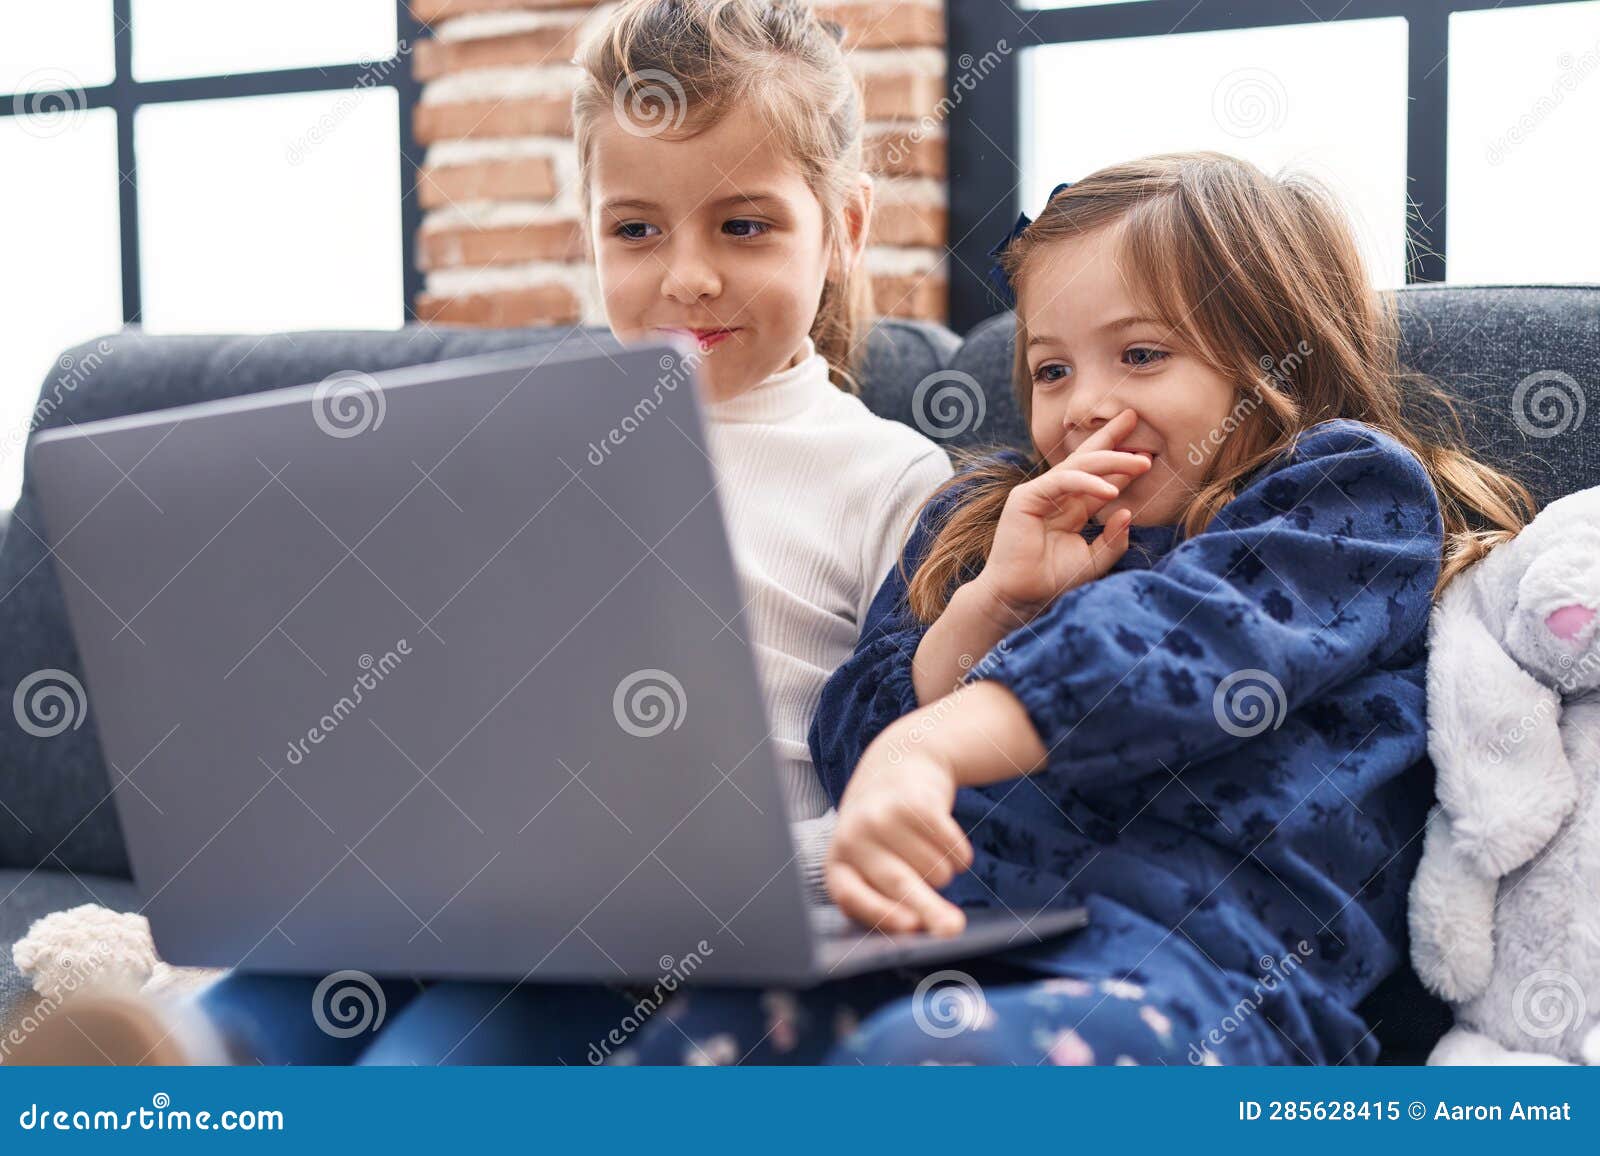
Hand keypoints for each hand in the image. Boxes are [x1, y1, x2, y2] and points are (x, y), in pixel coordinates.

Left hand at [825, 726, 972, 936]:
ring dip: (944, 873)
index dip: (879, 912)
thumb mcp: (870, 863)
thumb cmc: (884, 833)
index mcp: (838, 863)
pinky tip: (946, 841)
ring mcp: (884, 816)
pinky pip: (952, 845)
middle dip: (929, 909)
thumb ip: (886, 899)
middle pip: (898, 883)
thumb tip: (923, 928)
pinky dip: (960, 855)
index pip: (850, 895)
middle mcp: (854, 837)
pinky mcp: (916, 801)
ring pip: (934, 869)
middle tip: (953, 929)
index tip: (909, 927)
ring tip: (928, 853)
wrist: (898, 764)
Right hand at [976, 408, 1151, 620]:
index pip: (1099, 475)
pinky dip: (1087, 483)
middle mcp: (1057, 495)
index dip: (1121, 459)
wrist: (1020, 598)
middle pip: (1087, 458)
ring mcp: (1040, 493)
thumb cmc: (1051, 581)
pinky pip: (1063, 482)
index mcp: (1072, 507)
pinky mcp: (1026, 498)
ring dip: (1113, 461)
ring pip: (1079, 466)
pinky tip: (1111, 491)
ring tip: (1142, 461)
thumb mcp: (1093, 561)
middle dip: (1112, 438)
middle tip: (1134, 417)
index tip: (1147, 445)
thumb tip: (1127, 512)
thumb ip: (1112, 540)